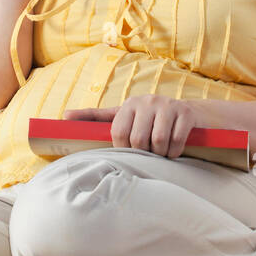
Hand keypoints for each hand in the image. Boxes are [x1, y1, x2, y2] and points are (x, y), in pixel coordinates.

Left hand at [64, 95, 197, 158]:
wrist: (191, 115)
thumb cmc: (151, 120)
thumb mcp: (125, 116)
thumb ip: (96, 117)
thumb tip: (64, 115)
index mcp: (130, 104)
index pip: (118, 133)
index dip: (124, 149)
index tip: (130, 153)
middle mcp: (147, 101)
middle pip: (138, 139)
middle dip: (144, 153)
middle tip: (149, 154)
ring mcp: (168, 105)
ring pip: (158, 141)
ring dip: (161, 154)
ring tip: (162, 153)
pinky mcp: (186, 113)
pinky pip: (176, 140)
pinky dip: (175, 152)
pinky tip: (174, 152)